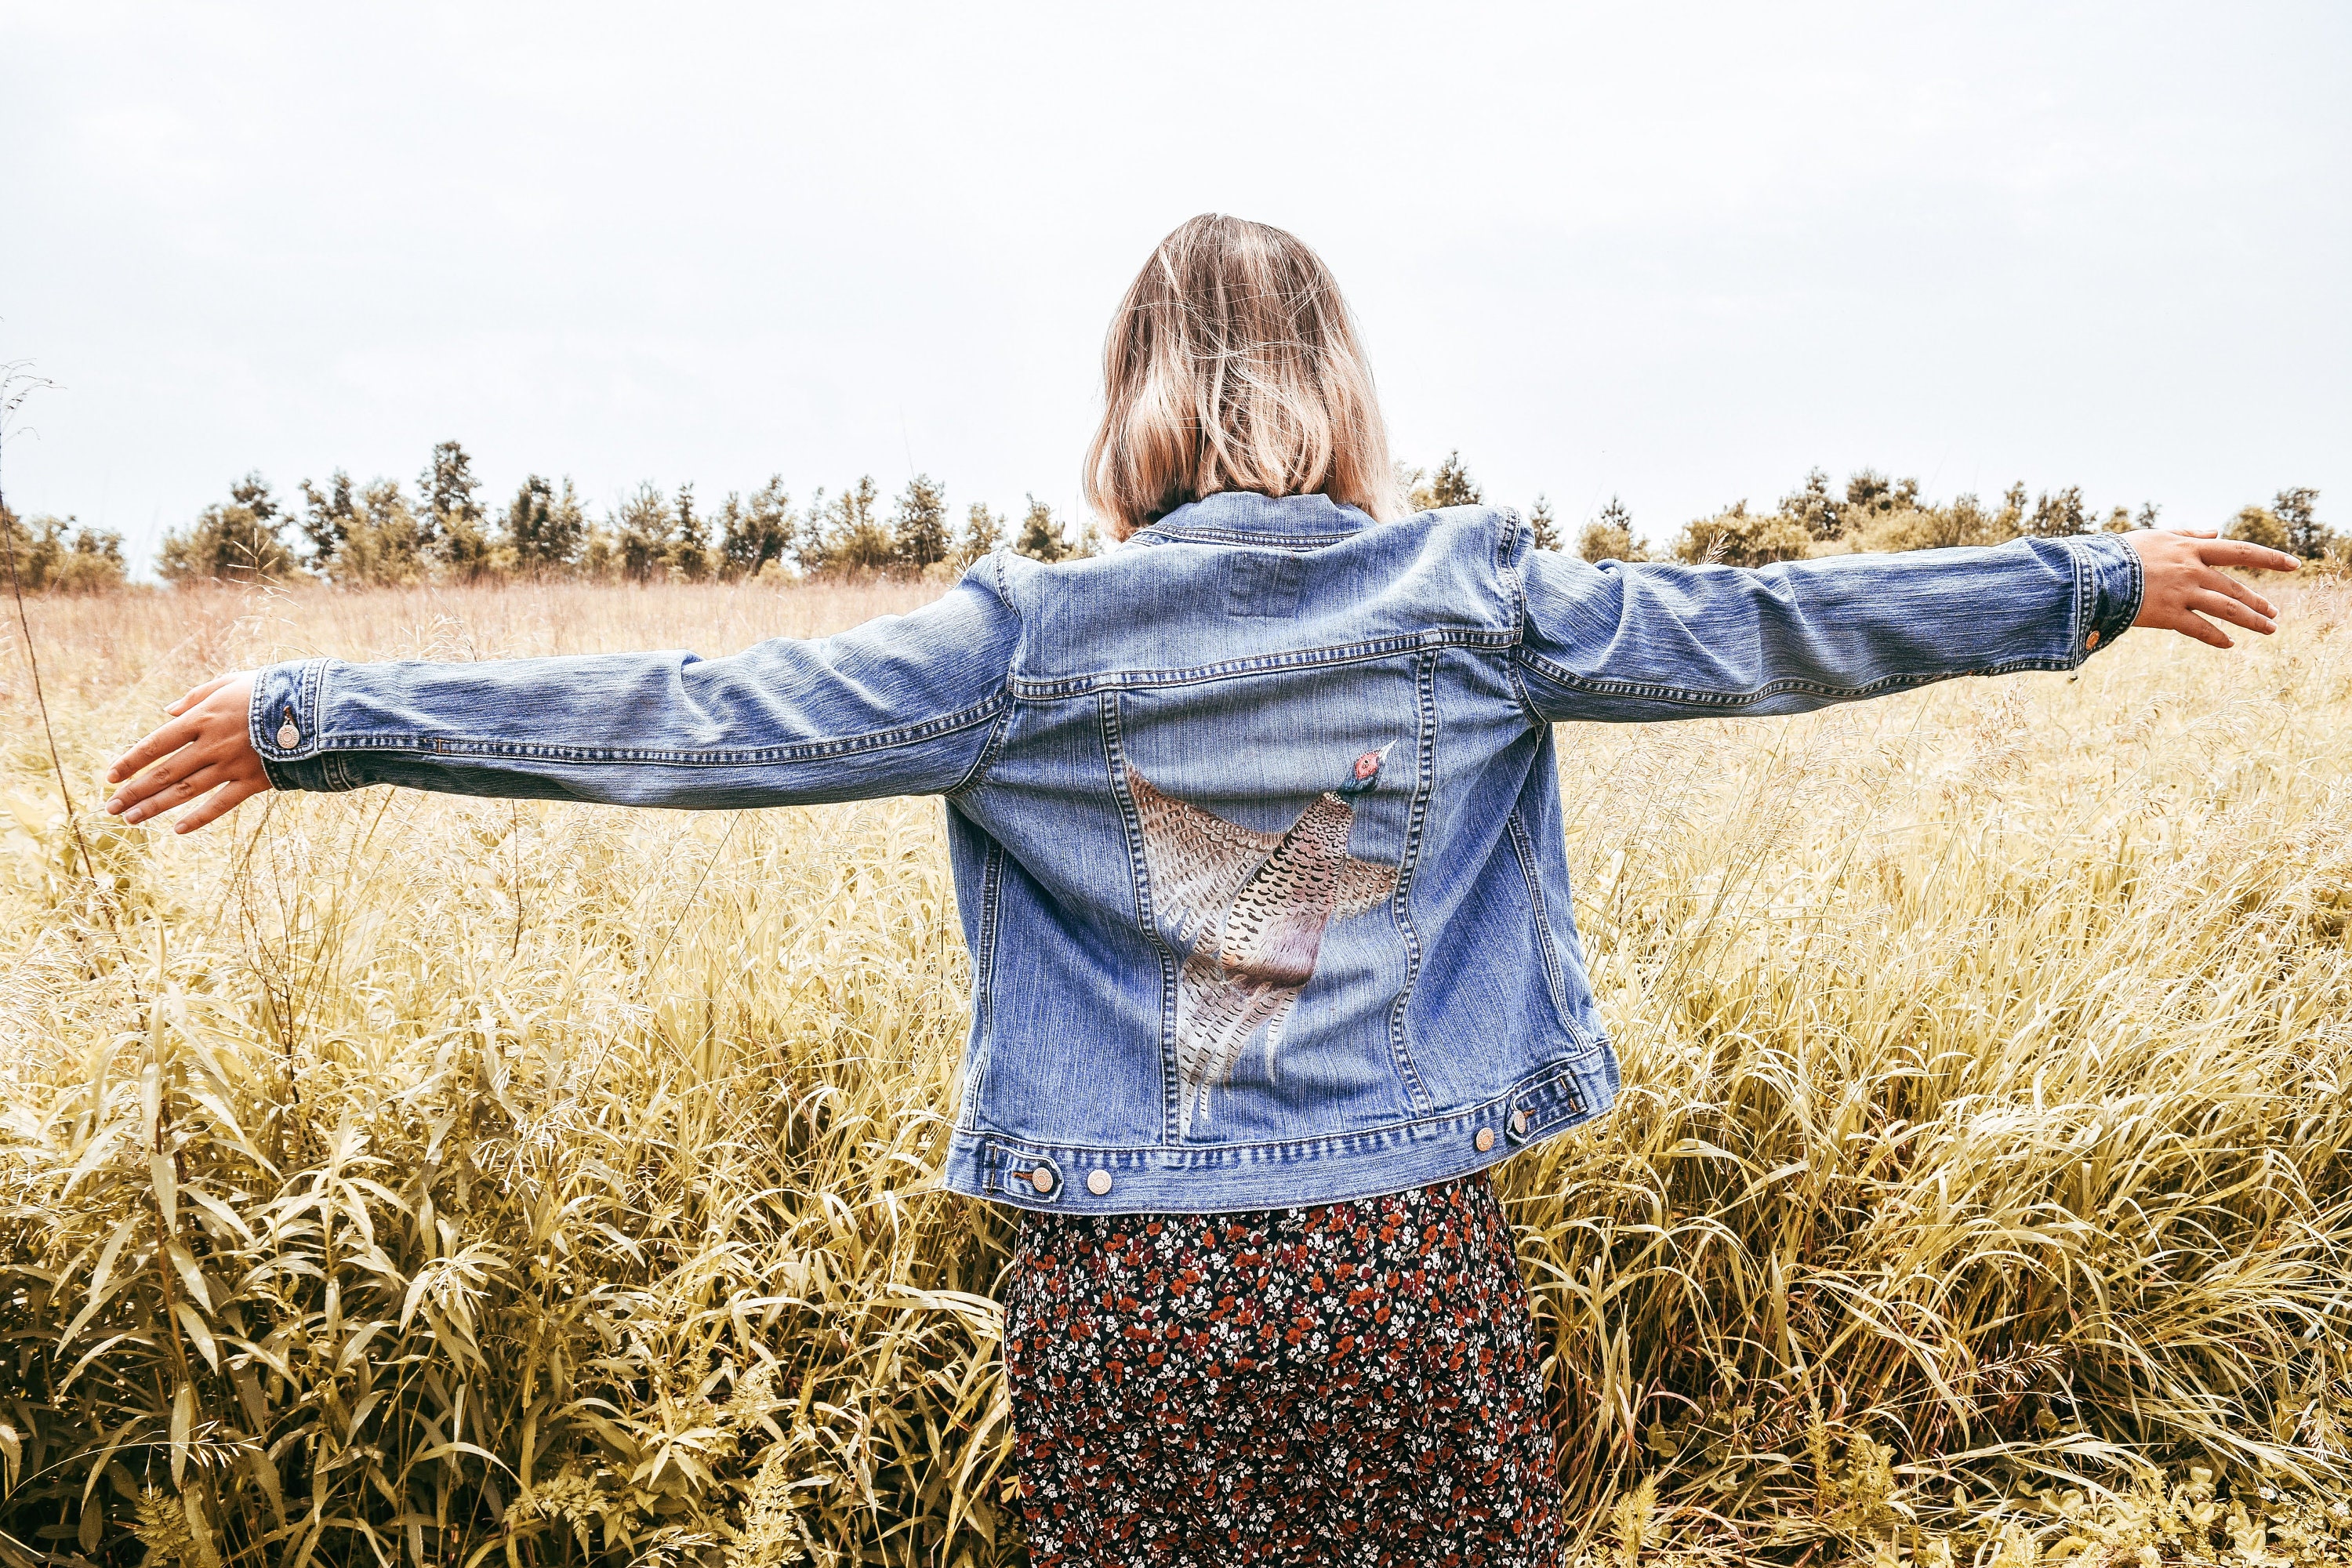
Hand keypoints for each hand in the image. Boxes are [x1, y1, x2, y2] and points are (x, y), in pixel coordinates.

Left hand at [104, 672, 273, 832]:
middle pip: (165, 771)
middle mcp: (212, 744)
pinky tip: (178, 830)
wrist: (316, 707)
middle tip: (111, 808)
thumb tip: (166, 713)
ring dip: (156, 806)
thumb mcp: (230, 681)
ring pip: (186, 790)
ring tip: (131, 819)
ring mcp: (232, 765)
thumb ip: (195, 696)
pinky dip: (200, 818)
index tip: (110, 777)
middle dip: (135, 791)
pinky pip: (222, 804)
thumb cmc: (271, 689)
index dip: (130, 761)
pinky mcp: (255, 780)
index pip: (155, 743)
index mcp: (202, 717)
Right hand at [2124, 528, 2298, 647]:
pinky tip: (2229, 644)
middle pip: (2237, 588)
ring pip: (2228, 609)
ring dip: (2252, 621)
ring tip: (2270, 629)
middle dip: (2259, 602)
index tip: (2294, 564)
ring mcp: (2182, 594)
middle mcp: (2193, 570)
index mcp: (2192, 548)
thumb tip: (2215, 531)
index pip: (2241, 551)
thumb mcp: (2156, 535)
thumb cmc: (2120, 553)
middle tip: (2274, 613)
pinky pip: (2199, 629)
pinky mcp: (2168, 615)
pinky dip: (2216, 637)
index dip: (2270, 558)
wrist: (2092, 574)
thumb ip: (2188, 534)